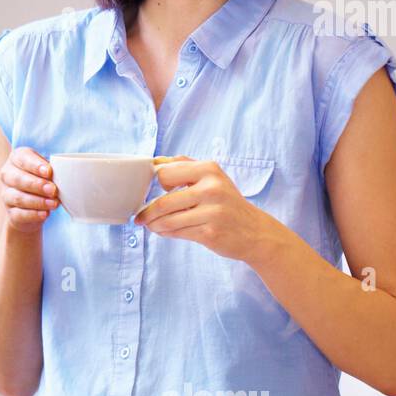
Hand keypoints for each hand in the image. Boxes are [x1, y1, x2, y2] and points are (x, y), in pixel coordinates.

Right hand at [0, 146, 57, 232]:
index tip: (49, 171)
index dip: (35, 165)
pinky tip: (45, 214)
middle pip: (18, 179)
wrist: (30, 206)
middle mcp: (8, 175)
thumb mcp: (47, 170)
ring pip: (18, 198)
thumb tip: (68, 174)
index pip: (22, 158)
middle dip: (37, 184)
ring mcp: (6, 194)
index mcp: (16, 159)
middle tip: (53, 190)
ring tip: (54, 203)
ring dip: (38, 201)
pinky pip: (19, 214)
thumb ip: (53, 169)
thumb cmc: (42, 180)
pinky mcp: (10, 212)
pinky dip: (33, 215)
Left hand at [134, 156, 268, 262]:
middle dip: (147, 212)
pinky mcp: (210, 233)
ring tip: (149, 225)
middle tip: (140, 217)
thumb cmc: (227, 202)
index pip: (164, 174)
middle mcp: (211, 188)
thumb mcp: (212, 176)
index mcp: (209, 169)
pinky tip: (163, 231)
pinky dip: (165, 233)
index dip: (153, 184)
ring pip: (168, 220)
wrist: (256, 231)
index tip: (148, 192)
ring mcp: (212, 212)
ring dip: (153, 225)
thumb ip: (184, 166)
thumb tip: (155, 161)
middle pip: (163, 202)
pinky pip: (177, 233)